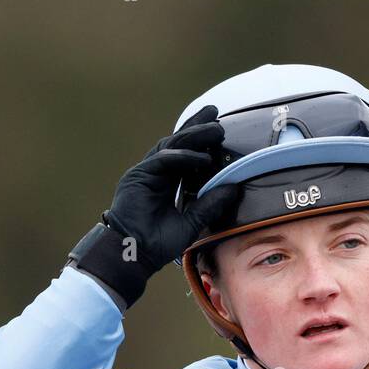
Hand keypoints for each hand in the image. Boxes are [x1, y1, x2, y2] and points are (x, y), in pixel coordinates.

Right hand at [67, 105, 241, 309]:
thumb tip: (234, 188)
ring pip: (171, 146)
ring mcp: (146, 172)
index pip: (185, 154)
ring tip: (216, 130)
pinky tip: (201, 157)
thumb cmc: (159, 244)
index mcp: (167, 182)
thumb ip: (209, 205)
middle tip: (215, 113)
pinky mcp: (139, 176)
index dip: (201, 141)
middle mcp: (156, 173)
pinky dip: (183, 156)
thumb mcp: (191, 222)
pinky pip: (164, 159)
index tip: (220, 131)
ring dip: (194, 136)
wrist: (135, 254)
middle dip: (197, 127)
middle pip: (178, 142)